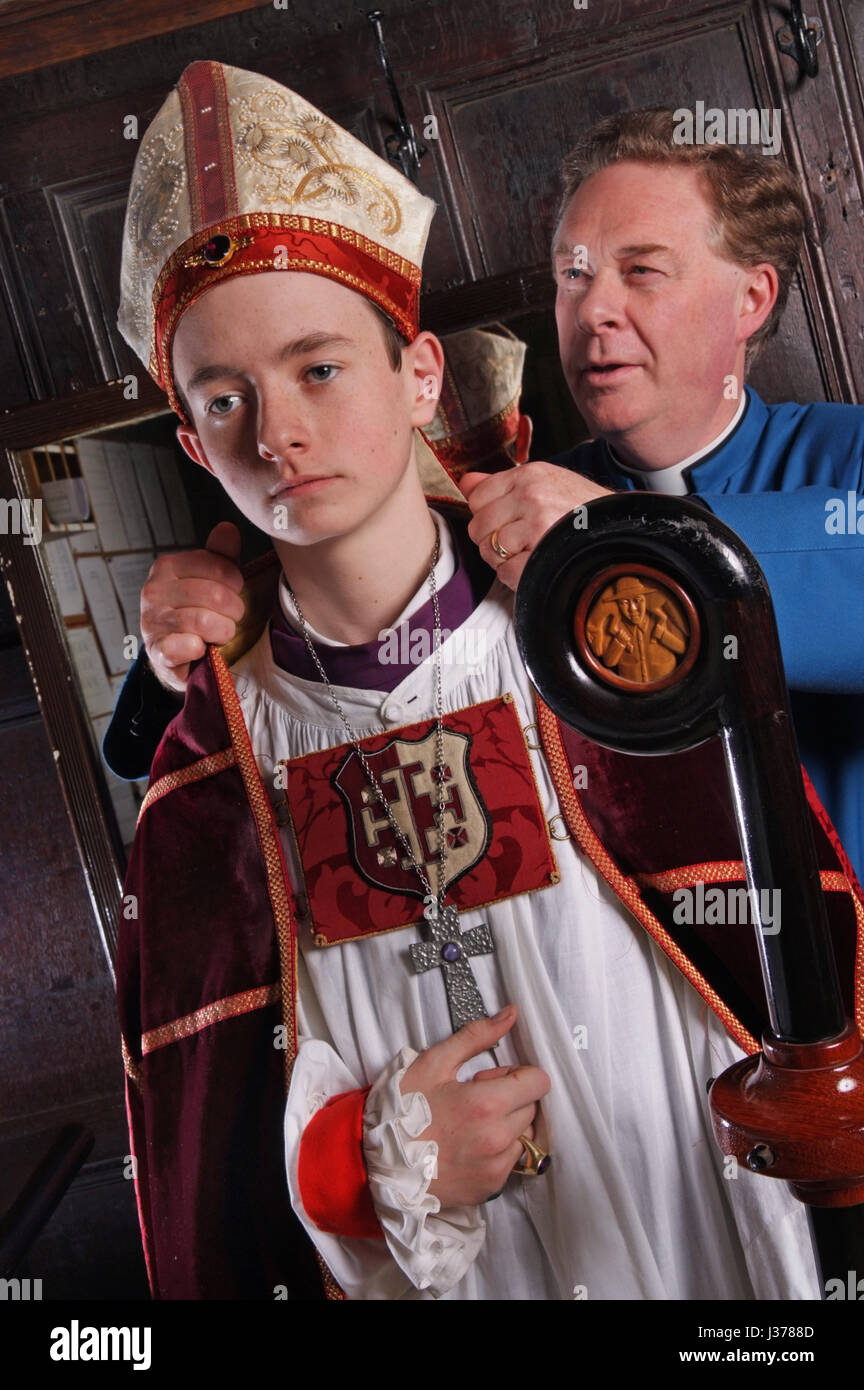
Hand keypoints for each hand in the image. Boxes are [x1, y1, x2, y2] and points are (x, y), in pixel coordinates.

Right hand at [141, 521, 245, 692]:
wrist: (175, 653)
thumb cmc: (197, 610)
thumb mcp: (211, 579)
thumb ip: (220, 555)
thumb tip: (227, 528)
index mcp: (167, 566)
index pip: (219, 567)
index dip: (236, 583)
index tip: (235, 592)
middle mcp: (154, 591)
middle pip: (216, 595)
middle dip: (234, 610)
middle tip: (232, 618)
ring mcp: (152, 621)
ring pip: (204, 621)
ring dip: (222, 631)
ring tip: (220, 633)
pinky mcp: (157, 650)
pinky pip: (186, 646)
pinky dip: (201, 649)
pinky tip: (202, 648)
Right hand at [400, 1006, 550, 1206]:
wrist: (376, 1162)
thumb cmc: (402, 1109)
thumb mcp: (434, 1063)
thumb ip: (477, 1036)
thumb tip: (510, 1015)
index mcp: (487, 1104)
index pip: (539, 1082)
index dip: (517, 1074)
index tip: (489, 1079)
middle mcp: (497, 1139)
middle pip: (531, 1108)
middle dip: (510, 1098)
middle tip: (473, 1098)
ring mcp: (494, 1167)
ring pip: (523, 1136)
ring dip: (506, 1126)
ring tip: (470, 1124)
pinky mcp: (488, 1188)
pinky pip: (509, 1162)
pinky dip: (497, 1151)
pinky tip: (467, 1145)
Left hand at [459, 463, 612, 589]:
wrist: (619, 525)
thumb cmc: (579, 506)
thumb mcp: (543, 481)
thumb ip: (500, 483)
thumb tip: (465, 482)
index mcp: (528, 476)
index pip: (477, 497)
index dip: (485, 514)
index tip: (502, 520)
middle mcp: (531, 497)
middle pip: (478, 526)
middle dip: (490, 539)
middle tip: (512, 542)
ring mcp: (538, 526)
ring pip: (489, 550)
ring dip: (502, 559)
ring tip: (523, 553)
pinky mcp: (544, 554)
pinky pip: (506, 572)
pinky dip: (513, 576)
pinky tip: (530, 567)